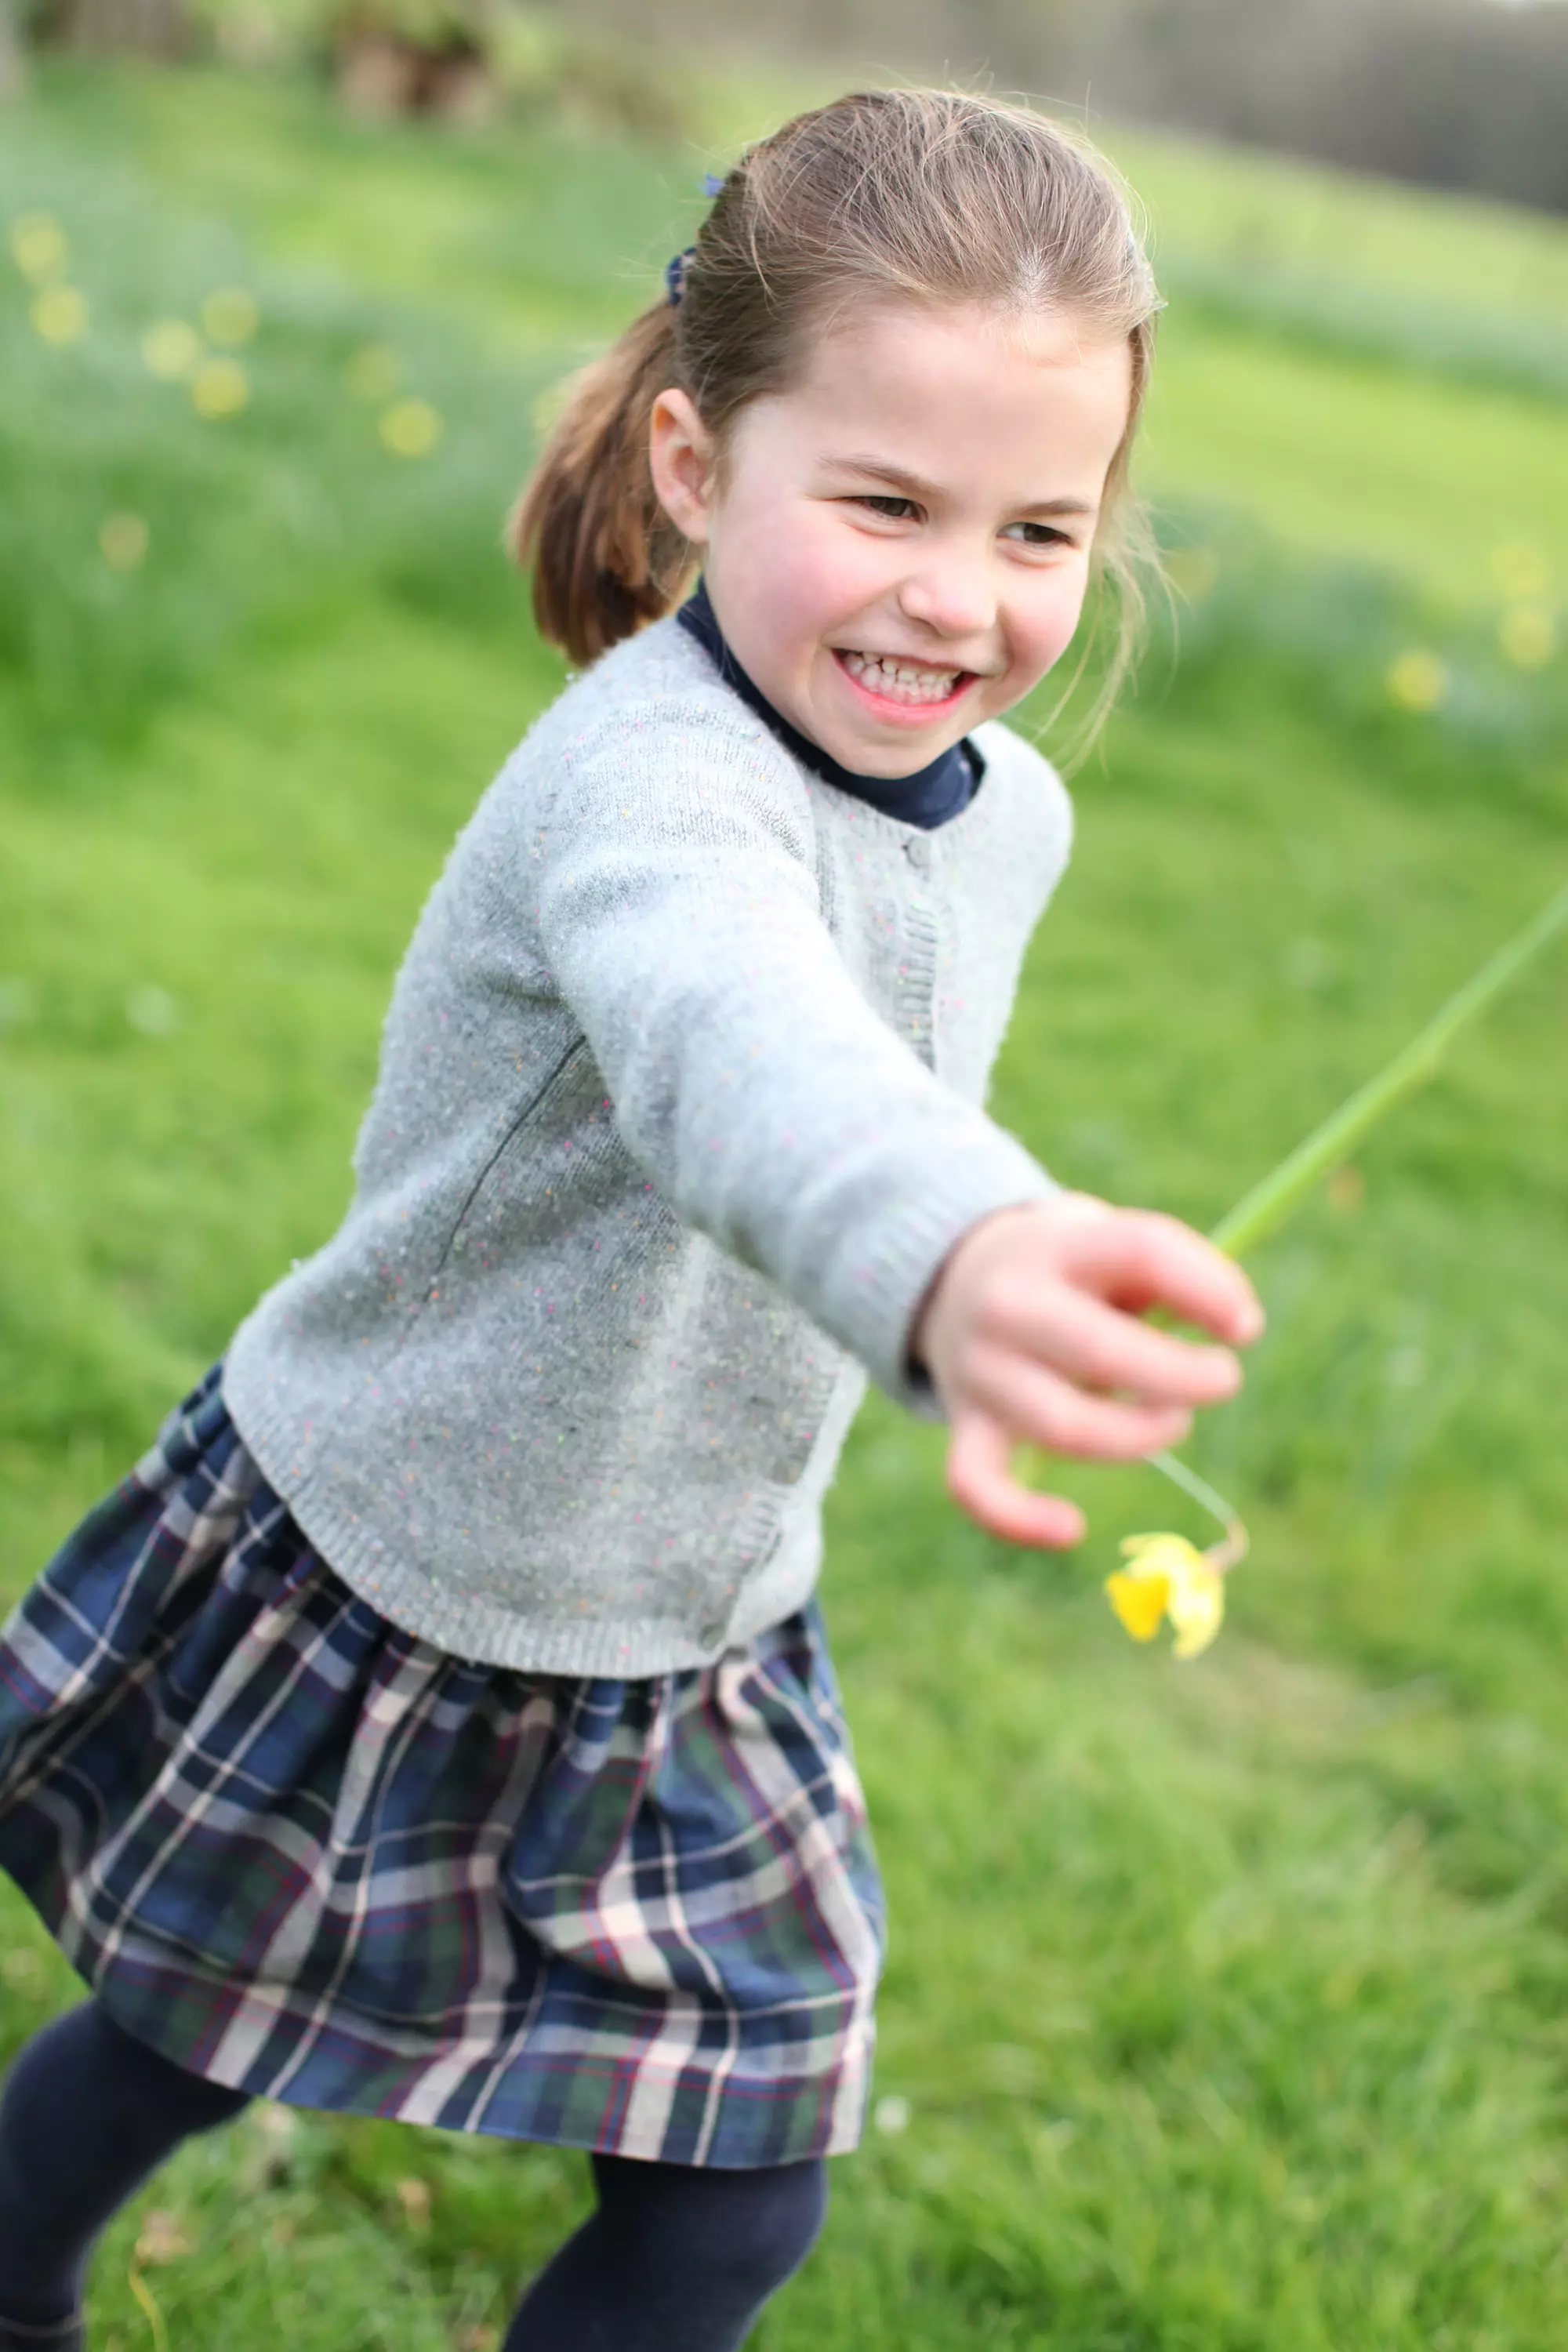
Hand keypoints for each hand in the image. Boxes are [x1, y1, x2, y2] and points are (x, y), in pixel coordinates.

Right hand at [911, 1190, 1264, 1548]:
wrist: (957, 1278)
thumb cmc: (1070, 1270)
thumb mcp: (1110, 1242)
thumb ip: (1170, 1272)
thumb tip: (1237, 1325)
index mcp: (1058, 1245)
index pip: (1140, 1252)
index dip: (1208, 1291)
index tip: (1246, 1327)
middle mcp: (1010, 1304)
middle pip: (1102, 1351)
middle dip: (1183, 1378)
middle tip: (1223, 1380)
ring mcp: (981, 1369)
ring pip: (1064, 1427)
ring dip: (1138, 1438)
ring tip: (1173, 1424)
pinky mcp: (966, 1425)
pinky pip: (976, 1485)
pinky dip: (1020, 1519)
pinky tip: (1071, 1528)